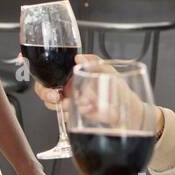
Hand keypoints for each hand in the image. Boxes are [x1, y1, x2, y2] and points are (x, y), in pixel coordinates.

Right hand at [39, 54, 163, 137]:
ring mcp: (71, 102)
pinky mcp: (75, 115)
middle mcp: (69, 87)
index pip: (51, 73)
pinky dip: (70, 114)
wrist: (128, 110)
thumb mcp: (108, 71)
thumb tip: (80, 57)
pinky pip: (64, 116)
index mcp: (74, 74)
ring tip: (71, 104)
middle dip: (46, 94)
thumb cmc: (119, 89)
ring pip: (52, 104)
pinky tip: (83, 111)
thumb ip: (94, 63)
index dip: (46, 79)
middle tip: (56, 96)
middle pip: (46, 89)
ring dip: (58, 105)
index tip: (52, 84)